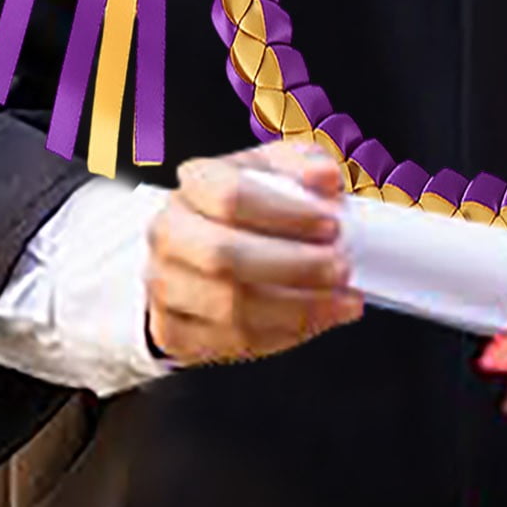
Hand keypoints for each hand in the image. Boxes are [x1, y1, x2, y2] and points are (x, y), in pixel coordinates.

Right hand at [146, 140, 362, 363]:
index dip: (286, 214)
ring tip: (340, 299)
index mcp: (194, 184)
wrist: (202, 243)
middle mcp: (170, 234)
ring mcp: (165, 285)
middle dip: (294, 267)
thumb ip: (303, 163)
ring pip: (230, 309)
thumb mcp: (278, 167)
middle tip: (340, 268)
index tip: (331, 224)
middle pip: (224, 256)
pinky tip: (316, 319)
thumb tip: (323, 177)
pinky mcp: (174, 332)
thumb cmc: (250, 203)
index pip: (231, 197)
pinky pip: (231, 343)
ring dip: (297, 308)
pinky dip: (284, 335)